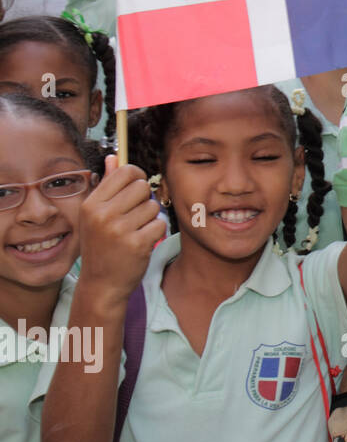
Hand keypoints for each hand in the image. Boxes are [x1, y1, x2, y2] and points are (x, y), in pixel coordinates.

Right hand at [77, 156, 164, 299]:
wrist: (102, 284)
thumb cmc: (101, 245)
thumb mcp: (95, 215)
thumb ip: (107, 185)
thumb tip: (114, 157)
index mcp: (92, 204)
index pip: (126, 171)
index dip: (137, 178)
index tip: (136, 189)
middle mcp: (103, 215)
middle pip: (142, 187)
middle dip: (144, 199)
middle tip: (135, 216)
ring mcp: (119, 230)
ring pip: (153, 206)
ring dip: (150, 218)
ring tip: (135, 231)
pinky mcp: (137, 244)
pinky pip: (160, 223)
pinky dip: (155, 231)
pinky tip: (142, 242)